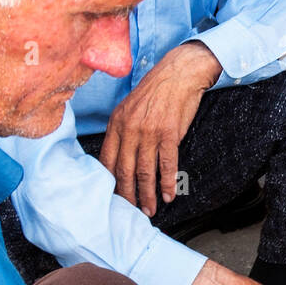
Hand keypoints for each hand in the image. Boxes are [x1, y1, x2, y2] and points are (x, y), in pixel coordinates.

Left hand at [99, 41, 221, 215]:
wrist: (179, 73)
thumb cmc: (156, 91)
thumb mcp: (129, 107)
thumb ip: (122, 130)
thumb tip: (119, 156)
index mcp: (116, 123)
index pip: (107, 160)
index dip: (109, 182)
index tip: (112, 198)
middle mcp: (130, 129)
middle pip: (124, 170)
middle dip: (127, 195)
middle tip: (131, 211)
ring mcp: (149, 132)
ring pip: (145, 171)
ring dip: (147, 194)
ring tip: (150, 209)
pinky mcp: (169, 133)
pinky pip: (167, 164)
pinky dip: (167, 182)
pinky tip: (168, 195)